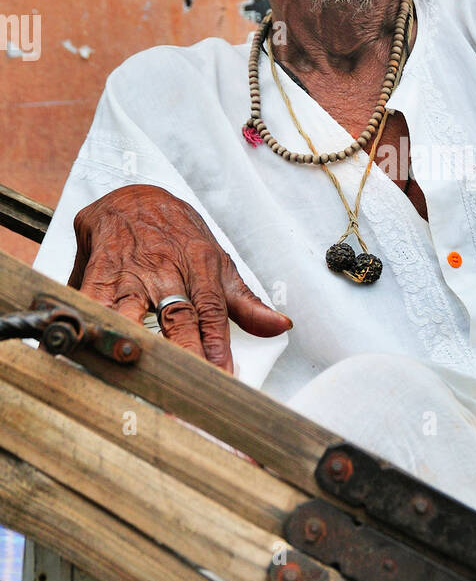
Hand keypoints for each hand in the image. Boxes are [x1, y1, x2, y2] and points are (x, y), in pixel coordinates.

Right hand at [69, 185, 291, 370]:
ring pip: (131, 311)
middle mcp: (166, 271)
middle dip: (183, 351)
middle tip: (188, 385)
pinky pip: (91, 300)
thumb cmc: (179, 235)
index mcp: (200, 268)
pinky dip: (90, 322)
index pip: (211, 310)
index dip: (217, 343)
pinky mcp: (98, 273)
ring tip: (136, 368)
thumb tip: (281, 326)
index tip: (223, 374)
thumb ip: (246, 302)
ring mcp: (130, 273)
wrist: (135, 196)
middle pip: (176, 315)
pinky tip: (91, 344)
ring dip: (134, 341)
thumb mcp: (218, 263)